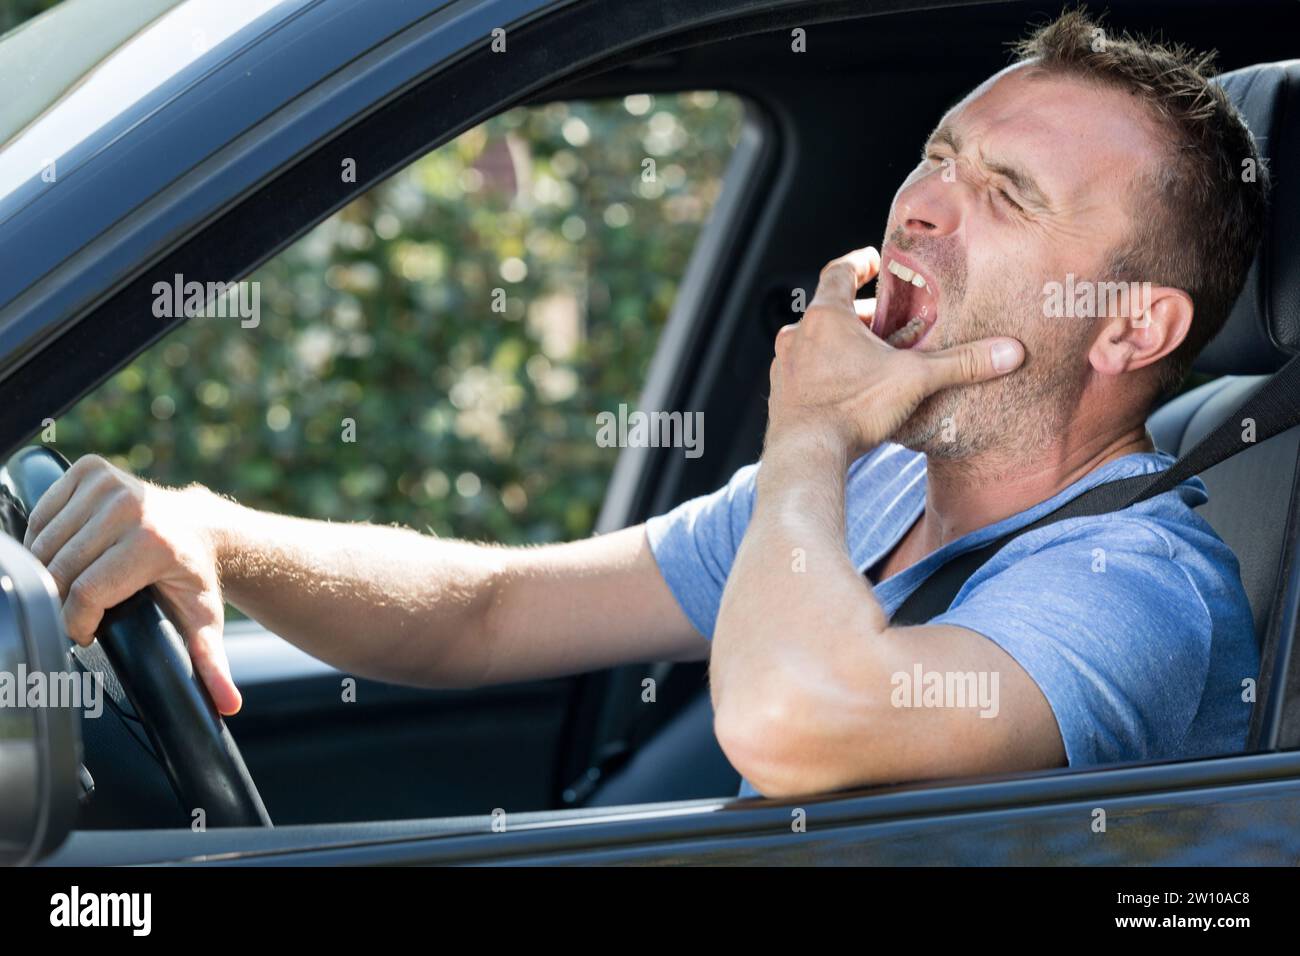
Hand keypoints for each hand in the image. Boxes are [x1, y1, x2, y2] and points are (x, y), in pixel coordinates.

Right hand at [23, 454, 240, 715]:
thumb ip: (211, 664)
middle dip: (61, 599)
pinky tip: (73, 550)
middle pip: (60, 569)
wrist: (202, 525)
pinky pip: (41, 514)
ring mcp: (109, 483)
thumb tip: (228, 705)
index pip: (85, 592)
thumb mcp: (203, 620)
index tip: (87, 633)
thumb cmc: (193, 576)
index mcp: (153, 542)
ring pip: (44, 542)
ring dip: (49, 570)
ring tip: (79, 583)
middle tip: (81, 609)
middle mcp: (131, 506)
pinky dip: (45, 538)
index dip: (77, 621)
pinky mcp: (90, 470)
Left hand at [766, 246, 1023, 458]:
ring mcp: (785, 365)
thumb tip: (1009, 352)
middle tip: (888, 322)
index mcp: (826, 317)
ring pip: (815, 342)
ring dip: (841, 343)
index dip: (860, 263)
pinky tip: (848, 388)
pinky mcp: (781, 394)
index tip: (873, 261)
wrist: (806, 455)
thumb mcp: (915, 379)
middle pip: (831, 310)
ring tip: (871, 357)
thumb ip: (961, 363)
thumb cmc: (853, 409)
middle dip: (861, 314)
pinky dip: (826, 370)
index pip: (840, 272)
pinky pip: (805, 371)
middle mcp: (799, 335)